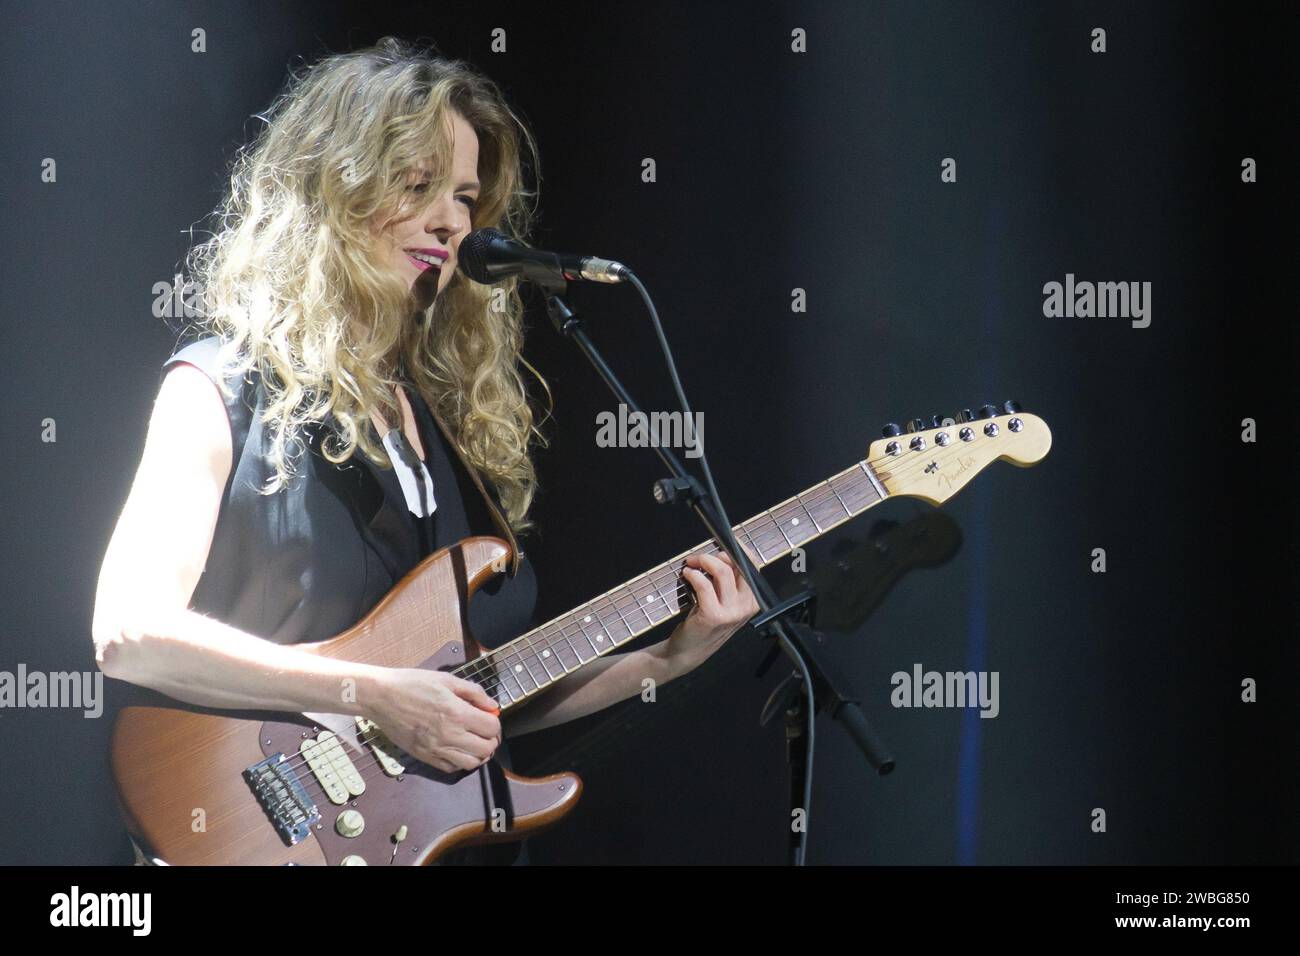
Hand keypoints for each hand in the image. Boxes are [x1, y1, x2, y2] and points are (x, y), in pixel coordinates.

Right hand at [365, 668, 501, 773]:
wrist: (381, 697)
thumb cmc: (412, 684)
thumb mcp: (446, 679)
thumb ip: (473, 692)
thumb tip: (492, 705)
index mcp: (457, 713)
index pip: (492, 728)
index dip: (495, 722)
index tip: (490, 717)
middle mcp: (449, 735)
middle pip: (486, 749)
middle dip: (491, 740)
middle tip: (485, 731)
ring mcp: (436, 749)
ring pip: (471, 764)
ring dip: (478, 754)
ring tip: (474, 742)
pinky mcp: (424, 757)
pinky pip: (451, 769)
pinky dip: (460, 762)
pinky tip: (457, 749)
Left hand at [666, 544, 761, 670]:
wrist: (688, 651)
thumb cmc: (705, 623)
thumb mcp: (724, 602)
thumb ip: (728, 581)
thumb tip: (722, 553)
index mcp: (752, 601)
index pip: (752, 566)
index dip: (738, 549)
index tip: (723, 540)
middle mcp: (746, 607)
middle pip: (736, 565)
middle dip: (715, 555)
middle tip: (698, 558)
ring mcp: (731, 612)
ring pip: (721, 572)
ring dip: (702, 561)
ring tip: (691, 564)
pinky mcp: (713, 615)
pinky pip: (704, 584)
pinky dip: (693, 575)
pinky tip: (687, 574)